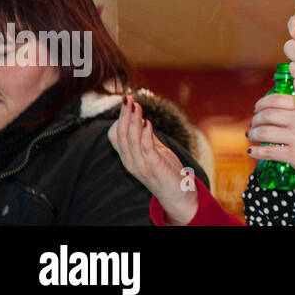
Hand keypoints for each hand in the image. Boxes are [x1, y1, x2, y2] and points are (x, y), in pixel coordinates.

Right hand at [107, 96, 197, 225]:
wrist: (178, 195)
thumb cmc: (167, 172)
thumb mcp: (156, 152)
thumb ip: (148, 139)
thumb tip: (143, 121)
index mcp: (129, 158)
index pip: (116, 136)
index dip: (119, 119)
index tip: (127, 103)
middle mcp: (130, 162)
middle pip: (121, 136)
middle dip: (124, 116)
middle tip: (127, 99)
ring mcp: (140, 165)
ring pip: (131, 140)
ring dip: (133, 122)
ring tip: (136, 106)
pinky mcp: (153, 167)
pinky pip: (146, 149)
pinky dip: (146, 135)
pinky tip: (148, 123)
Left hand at [247, 93, 294, 180]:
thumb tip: (279, 107)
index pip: (277, 99)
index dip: (262, 103)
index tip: (257, 108)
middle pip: (267, 115)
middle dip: (255, 119)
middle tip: (253, 124)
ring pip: (264, 132)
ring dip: (253, 134)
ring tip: (251, 136)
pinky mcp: (294, 155)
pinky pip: (268, 152)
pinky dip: (256, 152)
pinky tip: (252, 152)